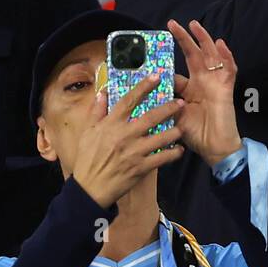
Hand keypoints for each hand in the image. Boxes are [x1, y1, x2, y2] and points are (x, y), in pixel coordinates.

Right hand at [70, 73, 184, 208]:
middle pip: (151, 117)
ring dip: (174, 131)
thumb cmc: (87, 160)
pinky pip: (161, 158)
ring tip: (181, 128)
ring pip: (160, 137)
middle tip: (180, 103)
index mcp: (111, 124)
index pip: (129, 100)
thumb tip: (102, 93)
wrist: (89, 188)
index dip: (144, 87)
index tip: (156, 77)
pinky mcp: (140, 168)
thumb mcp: (87, 133)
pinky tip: (178, 150)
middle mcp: (124, 135)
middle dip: (168, 108)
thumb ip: (96, 112)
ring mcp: (134, 152)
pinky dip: (173, 154)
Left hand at [167, 20, 242, 168]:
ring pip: (211, 55)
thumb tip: (149, 97)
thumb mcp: (175, 118)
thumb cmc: (196, 135)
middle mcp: (202, 82)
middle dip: (184, 39)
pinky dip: (226, 56)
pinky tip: (221, 44)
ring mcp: (215, 83)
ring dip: (204, 39)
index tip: (153, 53)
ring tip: (195, 25)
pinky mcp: (226, 88)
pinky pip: (229, 69)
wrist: (214, 148)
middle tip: (172, 24)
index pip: (177, 71)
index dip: (166, 64)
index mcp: (189, 89)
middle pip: (193, 55)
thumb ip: (166, 105)